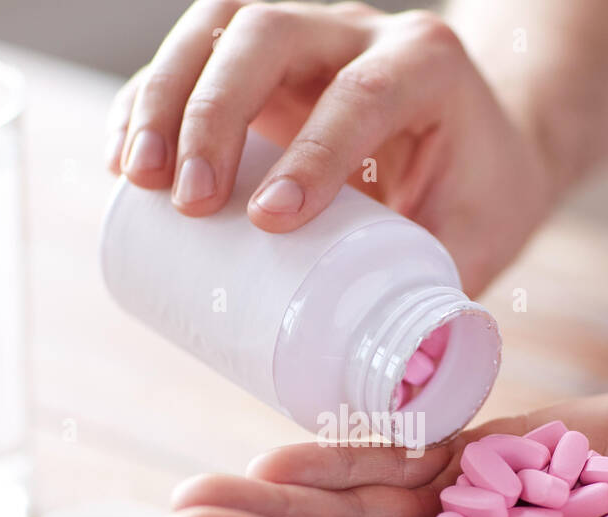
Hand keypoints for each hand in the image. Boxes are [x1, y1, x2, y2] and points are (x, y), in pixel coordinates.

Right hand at [104, 0, 551, 292]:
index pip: (362, 94)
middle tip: (189, 204)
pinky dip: (148, 96)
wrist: (482, 136)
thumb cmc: (481, 192)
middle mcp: (360, 34)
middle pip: (270, 35)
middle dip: (214, 115)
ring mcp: (305, 35)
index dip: (312, 152)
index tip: (268, 222)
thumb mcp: (479, 238)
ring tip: (137, 179)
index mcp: (426, 67)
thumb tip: (397, 389)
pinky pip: (192, 52)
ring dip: (164, 97)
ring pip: (219, 28)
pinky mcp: (261, 60)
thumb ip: (439, 299)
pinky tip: (125, 157)